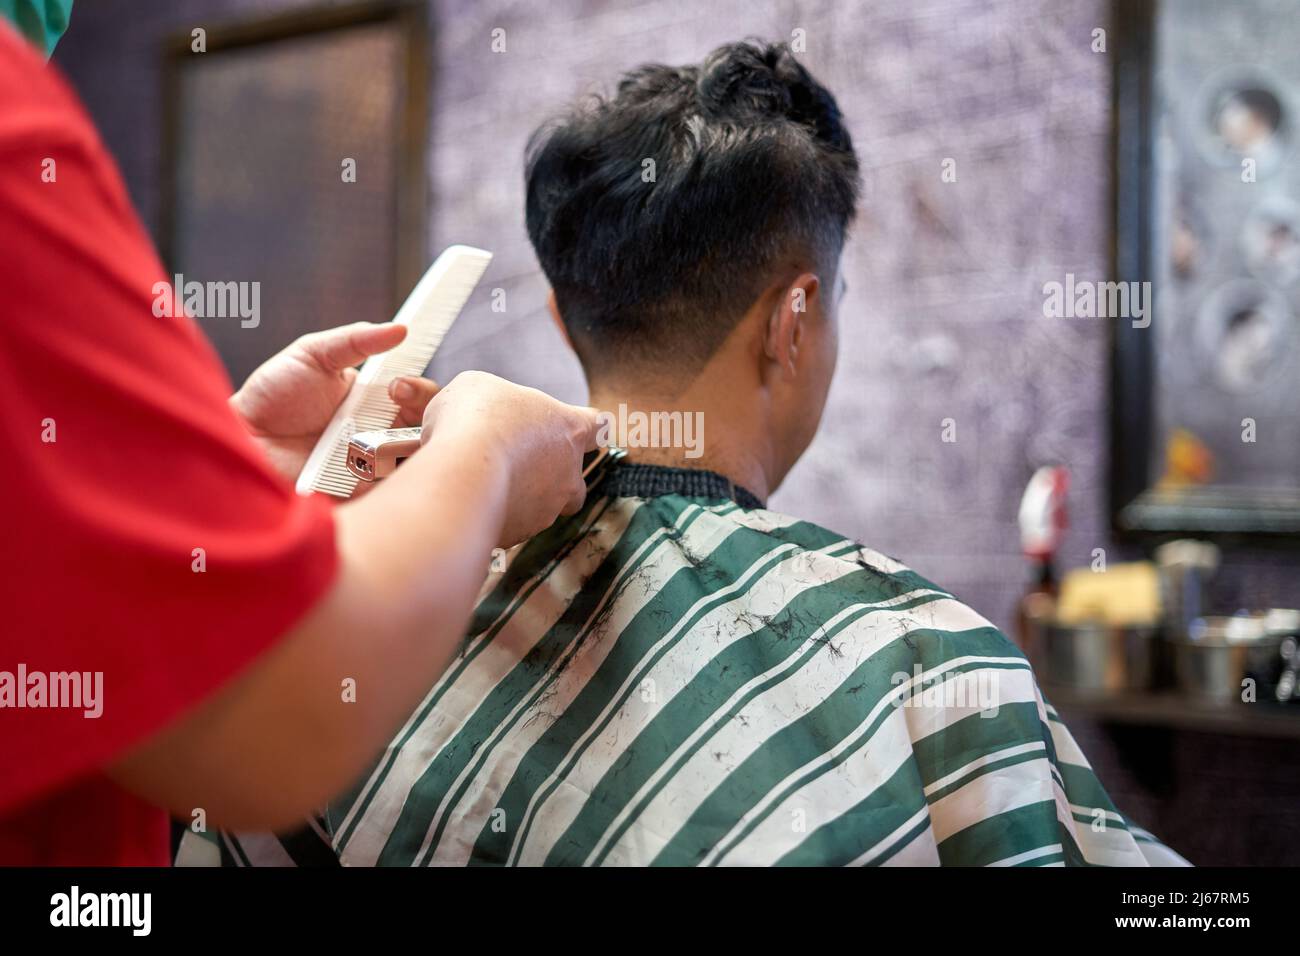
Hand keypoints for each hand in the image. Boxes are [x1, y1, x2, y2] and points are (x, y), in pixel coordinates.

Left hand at [230, 322, 439, 480]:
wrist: (240, 436)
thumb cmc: (272, 394)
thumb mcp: (313, 355)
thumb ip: (355, 340)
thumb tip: (399, 329)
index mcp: (375, 404)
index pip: (419, 400)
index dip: (421, 393)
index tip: (399, 385)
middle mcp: (379, 436)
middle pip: (427, 431)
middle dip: (423, 416)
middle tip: (396, 403)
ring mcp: (370, 467)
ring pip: (413, 462)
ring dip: (404, 447)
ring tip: (378, 438)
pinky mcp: (357, 495)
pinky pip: (386, 491)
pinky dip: (384, 478)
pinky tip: (366, 464)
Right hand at [420, 370, 599, 545]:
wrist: (460, 475)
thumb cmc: (474, 419)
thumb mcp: (479, 387)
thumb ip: (494, 400)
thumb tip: (480, 412)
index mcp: (569, 429)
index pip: (597, 427)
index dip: (588, 428)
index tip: (575, 431)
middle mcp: (568, 475)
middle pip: (576, 483)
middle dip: (554, 480)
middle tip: (520, 468)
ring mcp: (547, 510)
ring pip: (542, 508)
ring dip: (519, 498)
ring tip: (480, 484)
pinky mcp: (520, 536)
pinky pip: (510, 526)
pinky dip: (493, 516)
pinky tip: (467, 502)